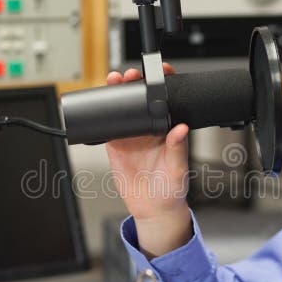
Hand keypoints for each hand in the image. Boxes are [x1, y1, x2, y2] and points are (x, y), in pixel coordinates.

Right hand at [104, 64, 191, 257]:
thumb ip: (178, 150)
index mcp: (168, 131)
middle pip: (142, 99)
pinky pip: (108, 126)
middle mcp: (150, 130)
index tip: (163, 72)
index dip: (164, 83)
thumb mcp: (178, 171)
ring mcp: (132, 136)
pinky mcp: (116, 145)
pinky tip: (99, 103)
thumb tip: (181, 129)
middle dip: (135, 83)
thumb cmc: (171, 190)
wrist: (151, 209)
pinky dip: (102, 115)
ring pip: (123, 108)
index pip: (167, 102)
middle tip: (129, 75)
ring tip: (113, 81)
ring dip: (118, 93)